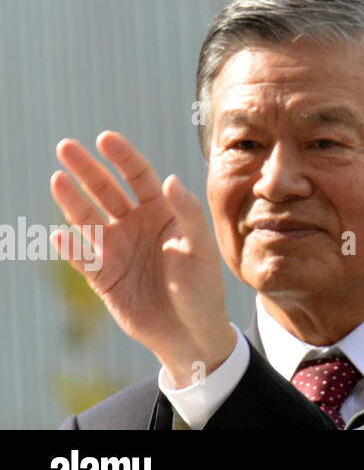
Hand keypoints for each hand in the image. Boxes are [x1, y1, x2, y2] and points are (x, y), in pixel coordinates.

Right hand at [50, 131, 235, 385]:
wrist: (191, 331)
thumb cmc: (202, 286)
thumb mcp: (201, 246)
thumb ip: (188, 213)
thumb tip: (170, 179)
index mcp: (162, 211)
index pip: (138, 176)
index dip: (122, 156)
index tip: (105, 138)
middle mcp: (135, 224)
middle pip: (106, 190)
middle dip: (87, 168)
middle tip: (65, 146)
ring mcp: (117, 249)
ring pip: (88, 219)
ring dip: (72, 200)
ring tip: (57, 178)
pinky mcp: (104, 278)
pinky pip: (83, 259)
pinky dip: (72, 249)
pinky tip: (61, 236)